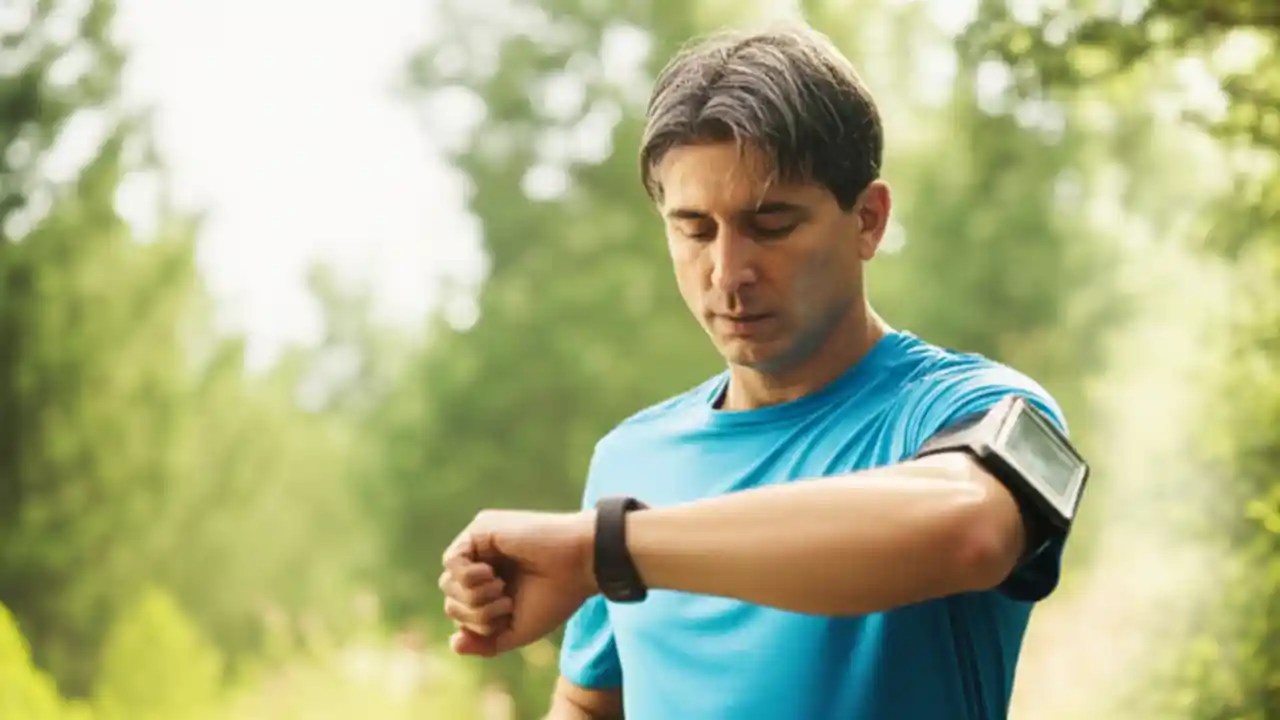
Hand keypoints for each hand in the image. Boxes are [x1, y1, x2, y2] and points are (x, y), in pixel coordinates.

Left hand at [440, 509, 596, 656]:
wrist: (579, 564)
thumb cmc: (556, 596)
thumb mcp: (517, 630)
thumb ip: (486, 642)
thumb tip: (454, 644)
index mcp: (492, 586)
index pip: (460, 610)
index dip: (476, 624)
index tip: (508, 613)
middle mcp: (483, 563)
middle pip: (450, 598)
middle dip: (474, 613)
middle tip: (506, 603)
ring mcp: (481, 545)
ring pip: (447, 582)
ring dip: (473, 596)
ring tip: (501, 589)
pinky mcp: (481, 529)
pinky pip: (451, 561)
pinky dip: (468, 577)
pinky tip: (492, 575)